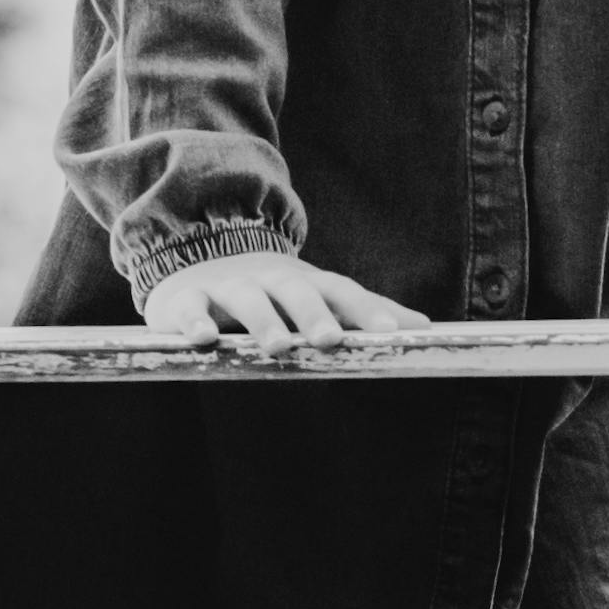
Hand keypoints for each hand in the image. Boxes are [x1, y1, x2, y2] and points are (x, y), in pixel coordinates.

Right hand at [140, 250, 426, 351]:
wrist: (199, 263)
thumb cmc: (273, 291)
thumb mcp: (319, 297)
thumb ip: (365, 311)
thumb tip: (423, 325)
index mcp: (307, 282)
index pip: (341, 292)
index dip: (367, 311)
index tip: (391, 334)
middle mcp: (270, 280)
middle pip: (296, 291)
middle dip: (313, 314)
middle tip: (329, 339)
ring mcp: (228, 287)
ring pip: (247, 299)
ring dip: (263, 320)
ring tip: (277, 345)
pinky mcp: (186, 299)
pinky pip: (189, 308)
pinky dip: (194, 320)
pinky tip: (203, 338)